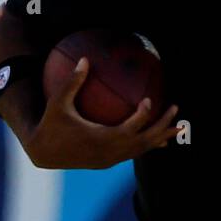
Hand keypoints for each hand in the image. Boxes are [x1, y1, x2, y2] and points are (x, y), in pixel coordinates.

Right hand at [24, 57, 179, 169]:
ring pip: (141, 150)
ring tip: (177, 128)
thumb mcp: (58, 103)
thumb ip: (73, 82)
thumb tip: (84, 58)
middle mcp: (110, 153)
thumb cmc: (50, 125)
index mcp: (101, 140)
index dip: (142, 115)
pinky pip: (133, 152)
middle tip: (176, 111)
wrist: (43, 153)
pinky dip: (147, 143)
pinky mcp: (108, 162)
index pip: (130, 128)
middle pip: (145, 141)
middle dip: (163, 127)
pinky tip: (156, 136)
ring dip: (159, 138)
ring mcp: (111, 160)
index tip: (148, 100)